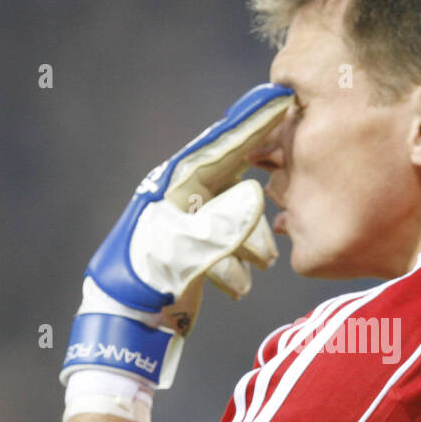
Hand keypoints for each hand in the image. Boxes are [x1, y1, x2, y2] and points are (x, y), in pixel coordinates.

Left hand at [61, 83, 292, 388]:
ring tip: (262, 263)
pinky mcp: (198, 252)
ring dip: (254, 242)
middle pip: (239, 178)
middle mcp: (187, 197)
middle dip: (264, 193)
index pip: (225, 145)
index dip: (255, 122)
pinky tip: (235, 285)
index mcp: (178, 183)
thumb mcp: (182, 250)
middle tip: (294, 189)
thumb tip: (256, 195)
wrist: (126, 322)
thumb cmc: (144, 278)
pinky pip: (232, 247)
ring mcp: (193, 225)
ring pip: (241, 219)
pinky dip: (238, 266)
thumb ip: (221, 223)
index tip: (283, 99)